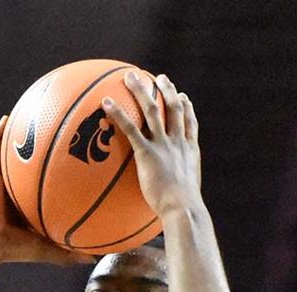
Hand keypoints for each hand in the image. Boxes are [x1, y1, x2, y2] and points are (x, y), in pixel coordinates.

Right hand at [0, 116, 92, 266]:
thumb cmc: (16, 249)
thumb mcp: (48, 249)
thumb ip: (69, 253)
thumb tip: (94, 259)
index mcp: (33, 201)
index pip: (51, 181)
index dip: (64, 170)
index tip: (81, 156)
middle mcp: (21, 187)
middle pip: (37, 161)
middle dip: (47, 145)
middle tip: (66, 127)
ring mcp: (6, 180)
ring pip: (15, 152)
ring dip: (22, 132)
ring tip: (34, 112)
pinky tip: (6, 119)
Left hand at [101, 72, 202, 219]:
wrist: (183, 208)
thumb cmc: (183, 210)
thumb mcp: (186, 196)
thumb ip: (178, 190)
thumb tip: (172, 203)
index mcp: (190, 151)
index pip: (190, 124)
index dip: (187, 108)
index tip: (183, 96)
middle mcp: (178, 143)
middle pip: (174, 108)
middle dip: (167, 90)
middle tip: (160, 78)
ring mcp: (164, 145)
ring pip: (153, 110)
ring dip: (142, 91)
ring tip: (131, 77)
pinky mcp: (148, 153)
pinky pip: (130, 129)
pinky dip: (118, 114)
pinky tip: (106, 103)